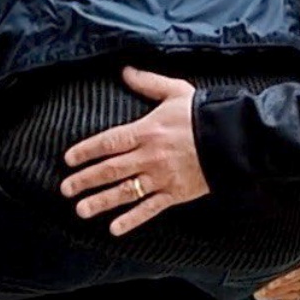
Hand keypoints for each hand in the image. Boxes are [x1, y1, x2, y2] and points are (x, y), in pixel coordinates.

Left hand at [60, 68, 207, 235]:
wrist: (234, 138)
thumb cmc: (203, 113)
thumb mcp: (175, 91)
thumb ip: (147, 83)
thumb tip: (124, 71)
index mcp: (146, 131)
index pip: (108, 142)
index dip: (86, 151)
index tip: (68, 160)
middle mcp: (149, 156)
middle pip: (110, 169)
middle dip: (85, 180)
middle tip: (65, 189)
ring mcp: (161, 177)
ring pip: (125, 192)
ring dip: (101, 202)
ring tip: (81, 210)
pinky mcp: (176, 193)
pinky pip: (150, 209)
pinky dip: (132, 219)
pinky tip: (114, 228)